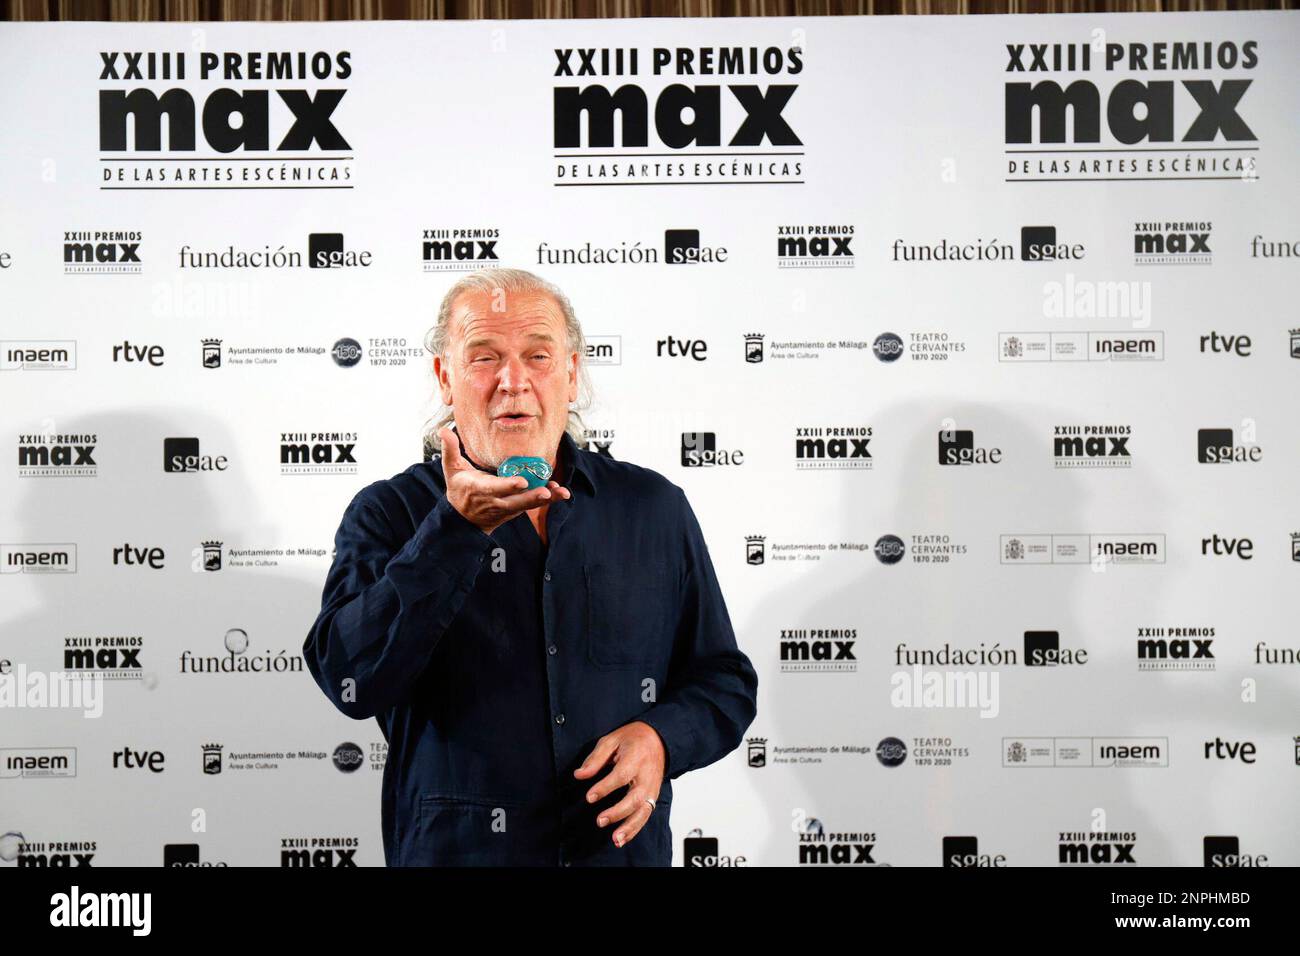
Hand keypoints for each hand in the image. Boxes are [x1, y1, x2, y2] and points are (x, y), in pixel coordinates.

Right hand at [438, 426, 569, 534]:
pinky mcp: (515, 509)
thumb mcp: (451, 469)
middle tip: (547, 492)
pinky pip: (532, 505)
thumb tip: (443, 430)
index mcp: (479, 490)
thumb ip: (450, 449)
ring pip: (527, 504)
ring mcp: (507, 507)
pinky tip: (560, 492)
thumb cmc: (459, 489)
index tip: (521, 482)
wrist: (463, 518)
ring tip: (563, 492)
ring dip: (546, 499)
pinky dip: (547, 499)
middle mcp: (495, 501)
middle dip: (532, 497)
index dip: (507, 486)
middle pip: (515, 501)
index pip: (494, 488)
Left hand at [573, 721, 665, 847]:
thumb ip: (595, 758)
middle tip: (600, 820)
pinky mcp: (653, 796)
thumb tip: (579, 775)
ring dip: (629, 827)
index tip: (589, 797)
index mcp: (636, 758)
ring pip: (643, 811)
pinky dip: (634, 829)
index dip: (605, 788)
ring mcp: (652, 788)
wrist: (658, 739)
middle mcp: (647, 775)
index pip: (621, 775)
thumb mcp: (611, 740)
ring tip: (615, 838)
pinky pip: (645, 815)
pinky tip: (621, 839)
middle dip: (618, 812)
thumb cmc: (632, 739)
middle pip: (635, 798)